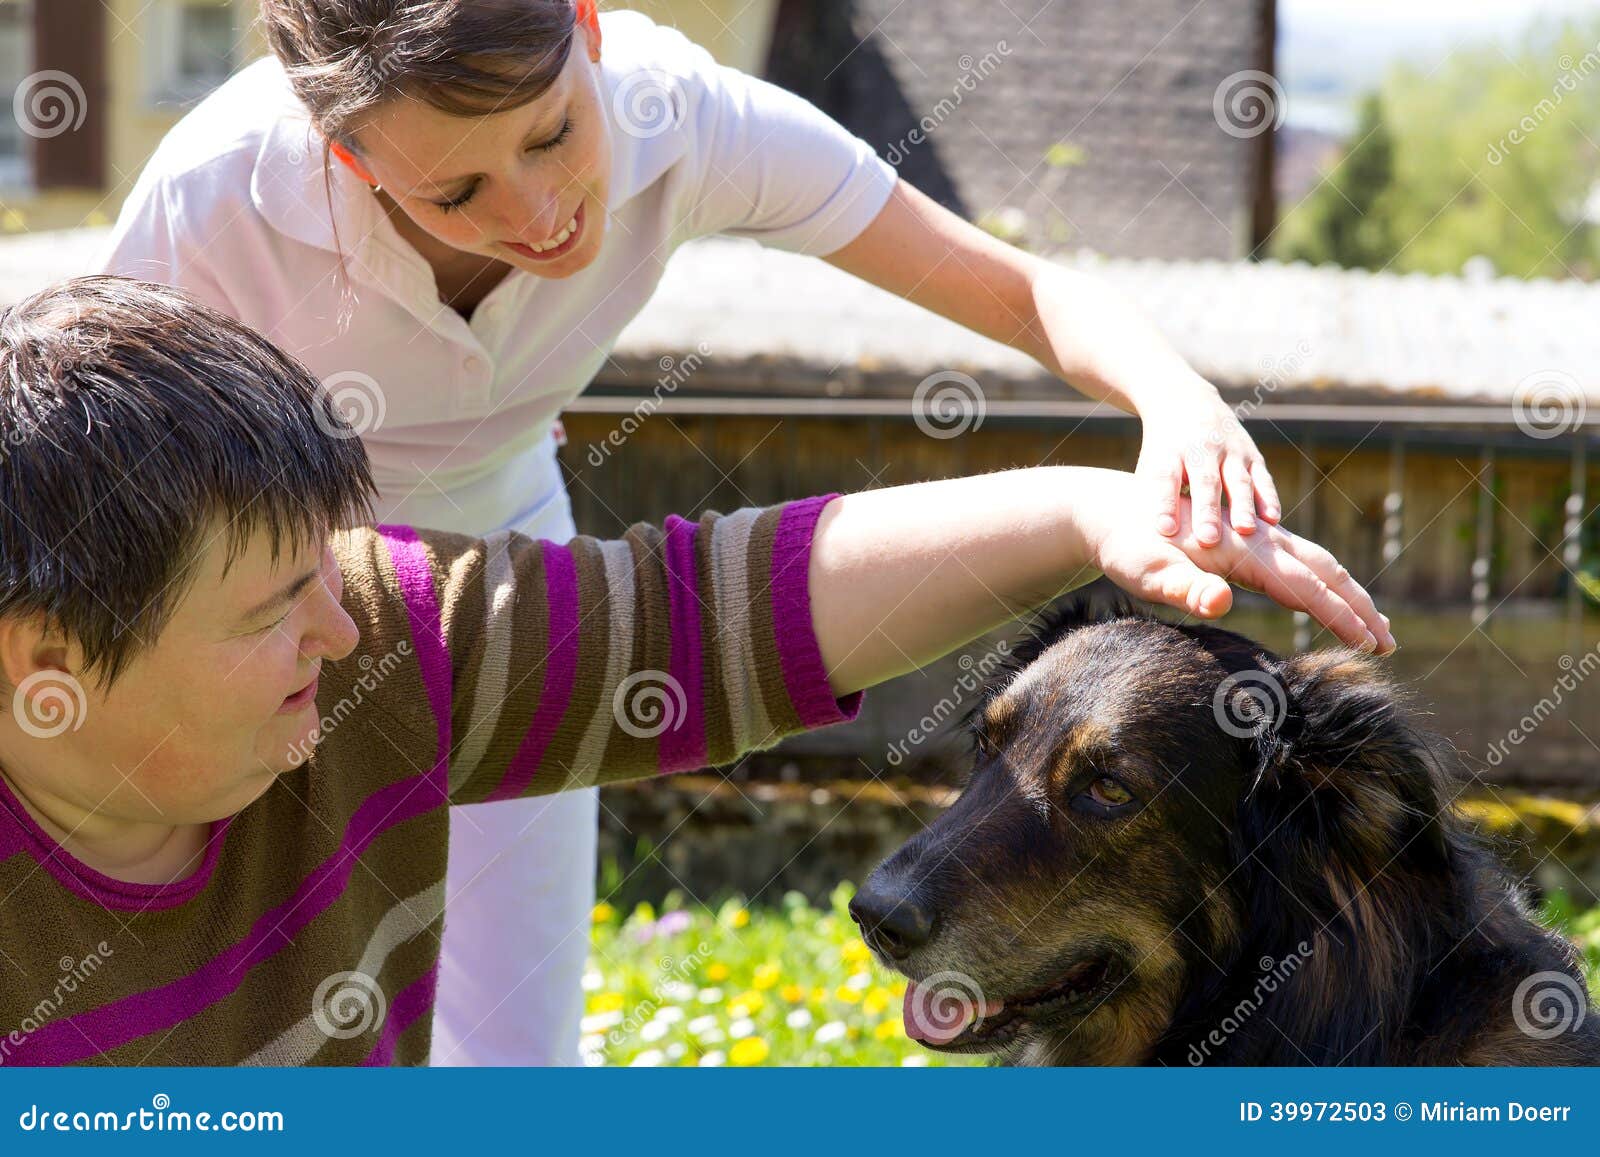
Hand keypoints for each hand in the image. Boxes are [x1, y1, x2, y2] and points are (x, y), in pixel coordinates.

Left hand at [1077, 474, 1394, 653]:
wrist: (1111, 510)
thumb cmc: (1129, 546)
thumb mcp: (1147, 571)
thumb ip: (1183, 587)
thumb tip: (1220, 601)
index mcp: (1244, 548)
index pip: (1305, 585)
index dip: (1339, 615)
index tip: (1370, 644)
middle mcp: (1259, 537)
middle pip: (1325, 571)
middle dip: (1359, 607)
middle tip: (1389, 644)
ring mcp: (1256, 537)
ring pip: (1317, 564)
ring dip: (1349, 596)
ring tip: (1376, 627)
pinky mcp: (1247, 542)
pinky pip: (1299, 562)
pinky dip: (1326, 584)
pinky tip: (1330, 601)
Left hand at [1136, 383, 1281, 545]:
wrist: (1184, 400)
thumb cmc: (1163, 451)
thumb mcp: (1149, 465)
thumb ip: (1150, 498)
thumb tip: (1149, 541)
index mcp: (1168, 453)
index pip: (1165, 480)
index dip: (1165, 505)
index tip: (1165, 530)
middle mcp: (1201, 449)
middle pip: (1205, 482)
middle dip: (1207, 511)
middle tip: (1209, 540)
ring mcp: (1230, 449)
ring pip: (1237, 480)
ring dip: (1242, 506)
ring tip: (1246, 531)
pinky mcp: (1252, 453)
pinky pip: (1261, 477)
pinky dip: (1268, 498)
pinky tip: (1272, 520)